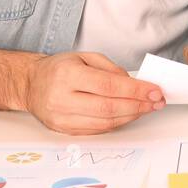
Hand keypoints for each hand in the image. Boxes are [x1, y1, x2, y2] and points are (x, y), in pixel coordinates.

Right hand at [23, 51, 164, 134]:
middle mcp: (63, 99)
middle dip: (138, 106)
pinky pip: (97, 130)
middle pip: (108, 108)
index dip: (135, 91)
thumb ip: (110, 68)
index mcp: (68, 75)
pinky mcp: (64, 130)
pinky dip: (116, 123)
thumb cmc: (59, 68)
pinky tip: (128, 115)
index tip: (154, 90)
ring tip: (146, 108)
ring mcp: (62, 118)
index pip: (108, 86)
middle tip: (156, 101)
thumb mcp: (84, 56)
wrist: (31, 84)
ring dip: (130, 116)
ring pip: (104, 123)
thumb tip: (133, 84)